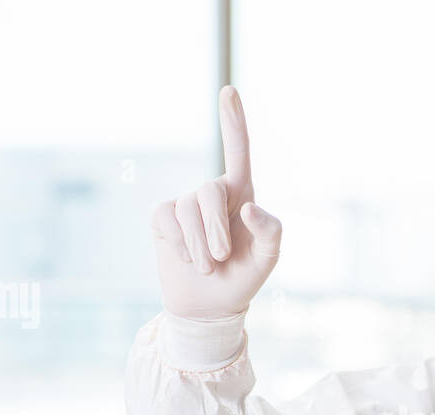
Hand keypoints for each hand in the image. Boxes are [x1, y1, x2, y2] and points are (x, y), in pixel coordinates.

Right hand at [151, 86, 281, 319]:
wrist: (210, 305)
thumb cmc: (243, 276)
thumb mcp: (268, 258)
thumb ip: (271, 231)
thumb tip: (247, 206)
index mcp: (241, 193)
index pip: (238, 151)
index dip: (233, 122)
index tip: (229, 90)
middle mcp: (211, 193)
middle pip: (209, 191)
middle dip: (217, 231)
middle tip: (223, 257)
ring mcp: (184, 203)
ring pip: (187, 209)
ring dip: (199, 246)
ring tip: (208, 265)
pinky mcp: (162, 217)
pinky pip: (167, 220)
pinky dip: (180, 245)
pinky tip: (186, 258)